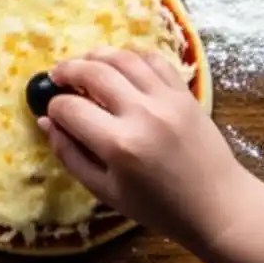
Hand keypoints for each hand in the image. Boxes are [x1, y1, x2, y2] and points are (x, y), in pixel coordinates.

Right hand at [40, 48, 263, 262]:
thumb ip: (70, 155)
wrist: (218, 206)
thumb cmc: (159, 207)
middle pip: (93, 72)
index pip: (70, 109)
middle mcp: (142, 113)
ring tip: (83, 64)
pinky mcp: (184, 93)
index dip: (54, 107)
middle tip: (57, 76)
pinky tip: (119, 65)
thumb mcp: (106, 191)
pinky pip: (153, 60)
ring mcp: (167, 99)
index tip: (52, 111)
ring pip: (122, 58)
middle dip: (67, 70)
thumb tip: (46, 122)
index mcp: (119, 144)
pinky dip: (131, 56)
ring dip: (95, 55)